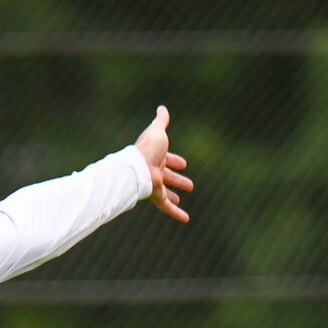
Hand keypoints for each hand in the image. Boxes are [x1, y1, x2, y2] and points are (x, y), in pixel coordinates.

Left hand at [136, 105, 193, 222]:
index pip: (168, 158)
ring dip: (175, 196)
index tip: (183, 164)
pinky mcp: (155, 195)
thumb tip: (162, 107)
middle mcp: (155, 170)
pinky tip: (186, 220)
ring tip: (182, 199)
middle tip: (189, 185)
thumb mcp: (157, 131)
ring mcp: (155, 184)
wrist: (138, 166)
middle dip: (177, 180)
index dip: (175, 160)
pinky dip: (176, 214)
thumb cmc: (148, 148)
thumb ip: (160, 121)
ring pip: (166, 192)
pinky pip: (167, 207)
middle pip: (168, 176)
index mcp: (155, 156)